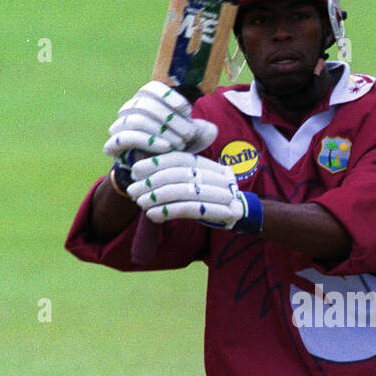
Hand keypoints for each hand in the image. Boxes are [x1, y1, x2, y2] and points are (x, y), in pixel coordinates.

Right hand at [103, 81, 217, 160]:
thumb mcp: (190, 140)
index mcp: (146, 101)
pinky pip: (127, 137)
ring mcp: (120, 126)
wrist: (152, 172)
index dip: (168, 96)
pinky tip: (165, 148)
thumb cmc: (172, 150)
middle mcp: (130, 110)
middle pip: (145, 103)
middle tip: (188, 134)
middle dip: (170, 119)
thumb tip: (212, 130)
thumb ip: (200, 133)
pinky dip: (148, 141)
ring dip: (161, 131)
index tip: (187, 109)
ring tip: (179, 143)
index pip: (151, 89)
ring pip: (137, 119)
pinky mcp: (114, 144)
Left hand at [127, 153, 262, 231]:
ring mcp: (224, 193)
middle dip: (152, 181)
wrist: (242, 216)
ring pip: (184, 191)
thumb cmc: (211, 200)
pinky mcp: (225, 212)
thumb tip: (143, 174)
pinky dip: (168, 211)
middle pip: (180, 175)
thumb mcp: (196, 184)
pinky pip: (191, 209)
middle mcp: (219, 176)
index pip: (181, 159)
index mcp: (211, 165)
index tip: (136, 170)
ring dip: (157, 197)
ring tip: (140, 203)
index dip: (157, 162)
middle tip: (133, 190)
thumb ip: (177, 178)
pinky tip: (152, 215)